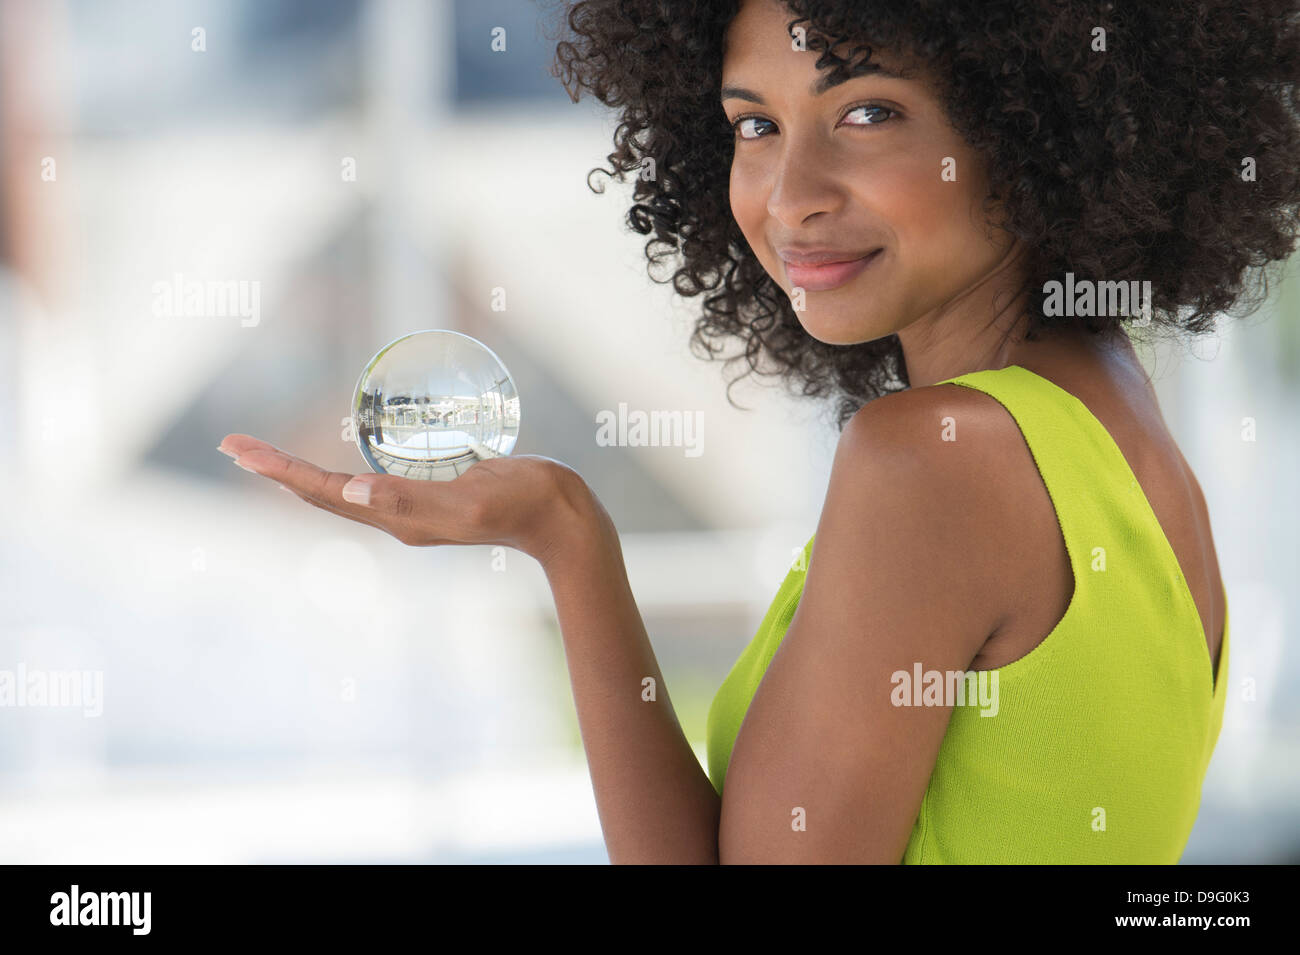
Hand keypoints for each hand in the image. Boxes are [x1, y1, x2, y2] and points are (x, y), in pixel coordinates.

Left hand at [217, 434, 597, 564]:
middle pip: (322, 493)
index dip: (280, 470)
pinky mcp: (432, 493)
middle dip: (277, 470)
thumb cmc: (523, 503)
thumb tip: (353, 491)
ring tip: (270, 457)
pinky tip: (342, 459)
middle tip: (235, 447)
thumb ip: (414, 496)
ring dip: (303, 472)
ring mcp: (414, 507)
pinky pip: (373, 483)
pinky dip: (342, 470)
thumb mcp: (470, 497)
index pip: (324, 491)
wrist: (563, 518)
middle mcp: (398, 516)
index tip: (238, 450)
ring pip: (343, 491)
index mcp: (400, 518)